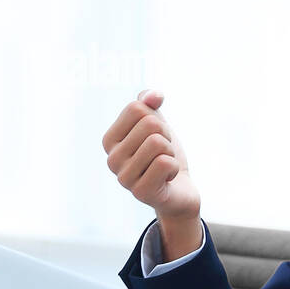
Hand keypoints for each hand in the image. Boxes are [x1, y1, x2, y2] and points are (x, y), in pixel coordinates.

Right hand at [102, 89, 201, 256]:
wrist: (180, 191)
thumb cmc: (165, 156)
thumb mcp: (158, 125)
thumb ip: (151, 104)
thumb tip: (154, 96)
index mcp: (109, 140)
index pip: (136, 108)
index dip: (156, 119)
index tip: (156, 137)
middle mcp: (112, 159)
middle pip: (150, 124)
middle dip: (167, 137)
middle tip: (163, 154)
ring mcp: (124, 178)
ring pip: (158, 143)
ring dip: (171, 153)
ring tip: (164, 166)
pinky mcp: (141, 192)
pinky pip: (165, 163)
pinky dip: (175, 168)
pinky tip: (167, 179)